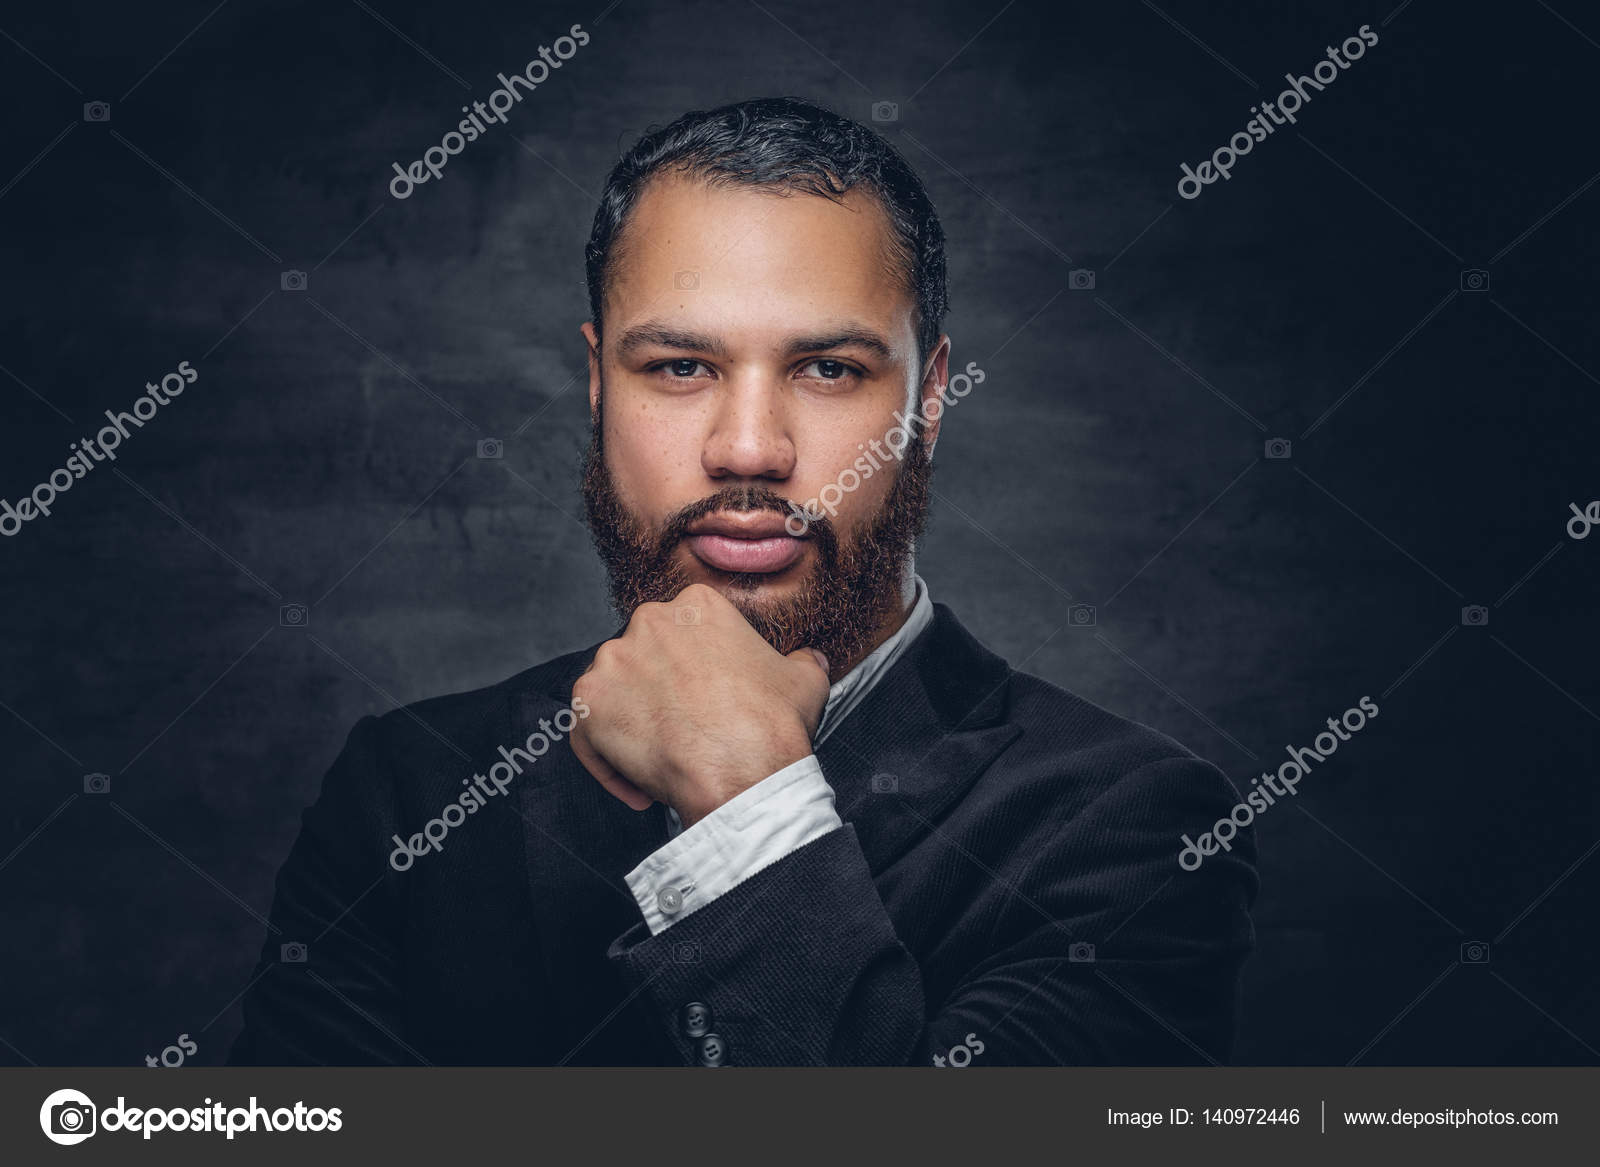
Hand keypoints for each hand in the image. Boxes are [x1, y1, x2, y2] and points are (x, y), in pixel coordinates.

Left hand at [568, 583, 829, 826]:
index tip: (707, 702)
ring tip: (662, 760)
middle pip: (645, 658)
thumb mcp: (805, 679)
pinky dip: (606, 761)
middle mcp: (649, 621)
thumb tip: (809, 659)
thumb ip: (802, 659)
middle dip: (660, 694)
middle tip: (684, 731)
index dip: (695, 673)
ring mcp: (612, 660)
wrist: (744, 776)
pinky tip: (638, 785)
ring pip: (613, 692)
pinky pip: (586, 731)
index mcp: (697, 606)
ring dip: (632, 725)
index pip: (684, 634)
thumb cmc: (772, 726)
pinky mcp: (588, 702)